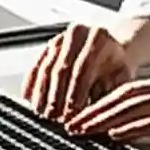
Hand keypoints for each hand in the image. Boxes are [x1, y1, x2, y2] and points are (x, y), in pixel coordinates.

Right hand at [22, 23, 137, 121]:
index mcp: (98, 37)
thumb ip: (108, 94)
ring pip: (46, 67)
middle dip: (57, 95)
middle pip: (62, 67)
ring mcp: (61, 38)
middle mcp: (77, 32)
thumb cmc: (117, 69)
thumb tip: (95, 116)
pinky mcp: (48, 47)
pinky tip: (28, 100)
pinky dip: (31, 84)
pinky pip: (36, 66)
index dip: (76, 91)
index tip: (72, 111)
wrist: (112, 51)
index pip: (83, 66)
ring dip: (42, 93)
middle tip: (54, 116)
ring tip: (42, 113)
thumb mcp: (120, 79)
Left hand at [64, 70, 149, 145]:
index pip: (132, 89)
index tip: (83, 113)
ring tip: (85, 130)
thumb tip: (147, 123)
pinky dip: (135, 128)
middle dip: (95, 110)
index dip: (103, 102)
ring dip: (106, 119)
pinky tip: (118, 135)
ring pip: (136, 106)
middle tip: (72, 123)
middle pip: (127, 95)